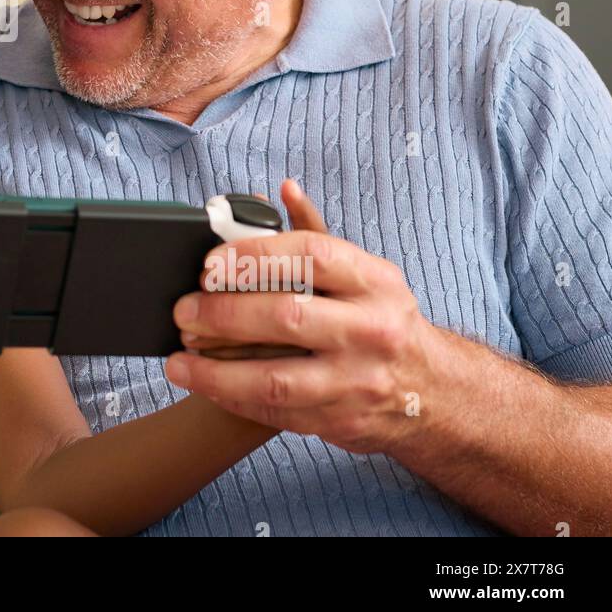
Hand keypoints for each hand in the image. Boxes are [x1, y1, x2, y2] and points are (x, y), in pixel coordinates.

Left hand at [165, 179, 437, 453]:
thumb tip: (284, 190)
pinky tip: (203, 385)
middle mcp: (372, 330)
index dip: (255, 255)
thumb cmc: (381, 319)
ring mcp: (358, 381)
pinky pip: (277, 413)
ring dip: (216, 371)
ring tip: (177, 362)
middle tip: (183, 310)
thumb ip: (316, 235)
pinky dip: (233, 399)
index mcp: (374, 281)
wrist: (434, 393)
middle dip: (225, 313)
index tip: (209, 264)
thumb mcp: (363, 273)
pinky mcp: (342, 421)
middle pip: (288, 316)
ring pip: (277, 379)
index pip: (311, 255)